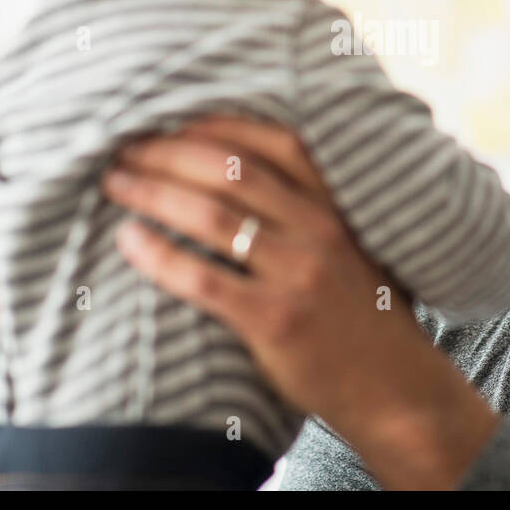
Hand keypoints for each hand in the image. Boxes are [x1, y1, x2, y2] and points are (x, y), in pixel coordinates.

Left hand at [101, 117, 500, 488]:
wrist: (394, 385)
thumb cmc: (360, 313)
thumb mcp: (349, 244)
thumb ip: (306, 208)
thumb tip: (232, 171)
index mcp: (334, 203)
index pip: (270, 142)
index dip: (212, 126)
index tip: (167, 124)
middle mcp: (318, 228)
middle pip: (229, 170)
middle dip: (167, 153)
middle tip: (122, 150)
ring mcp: (298, 273)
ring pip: (211, 216)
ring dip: (153, 193)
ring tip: (115, 184)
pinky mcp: (275, 320)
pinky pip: (204, 279)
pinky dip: (159, 256)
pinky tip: (128, 241)